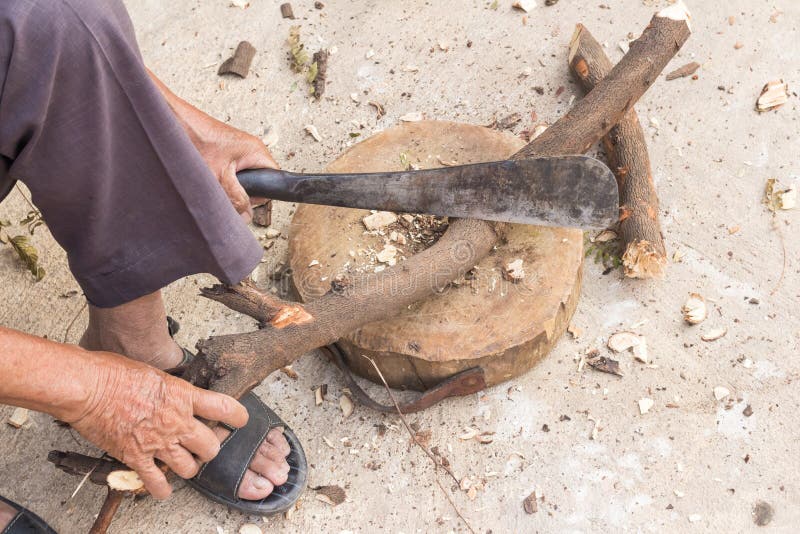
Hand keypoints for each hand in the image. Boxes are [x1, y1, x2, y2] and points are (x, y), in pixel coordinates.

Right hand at [67, 354, 248, 498]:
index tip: (240, 420)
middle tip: (203, 444)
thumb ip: (172, 389)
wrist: (88, 388)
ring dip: (188, 467)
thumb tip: (177, 394)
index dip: (238, 417)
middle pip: (211, 447)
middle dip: (210, 448)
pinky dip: (162, 489)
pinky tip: (162, 488)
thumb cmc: (116, 372)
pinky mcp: (136, 458)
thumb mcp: (156, 373)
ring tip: (182, 462)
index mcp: (183, 396)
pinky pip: (157, 483)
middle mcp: (176, 422)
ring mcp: (158, 442)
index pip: (225, 408)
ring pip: (189, 468)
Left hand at [147, 69, 275, 222]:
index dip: (262, 195)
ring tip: (213, 182)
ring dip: (228, 185)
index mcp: (256, 151)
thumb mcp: (219, 177)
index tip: (248, 201)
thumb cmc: (194, 138)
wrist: (171, 121)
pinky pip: (230, 171)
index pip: (274, 179)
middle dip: (243, 192)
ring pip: (242, 177)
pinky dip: (219, 178)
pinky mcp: (223, 151)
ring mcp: (237, 149)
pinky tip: (208, 176)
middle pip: (258, 181)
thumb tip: (246, 216)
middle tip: (226, 192)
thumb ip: (235, 199)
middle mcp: (250, 148)